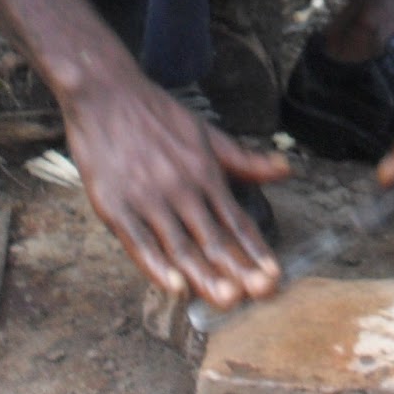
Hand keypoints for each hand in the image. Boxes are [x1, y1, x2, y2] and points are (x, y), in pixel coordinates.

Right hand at [62, 66, 288, 307]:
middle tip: (261, 294)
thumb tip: (286, 170)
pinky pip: (139, 241)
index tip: (275, 276)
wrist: (106, 93)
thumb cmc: (158, 116)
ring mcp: (147, 198)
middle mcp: (181, 188)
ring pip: (180, 245)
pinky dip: (156, 264)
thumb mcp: (206, 134)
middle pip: (213, 237)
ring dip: (205, 274)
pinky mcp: (114, 205)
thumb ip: (243, 161)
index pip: (235, 220)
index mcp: (204, 173)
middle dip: (238, 269)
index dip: (255, 250)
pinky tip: (173, 285)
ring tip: (227, 299)